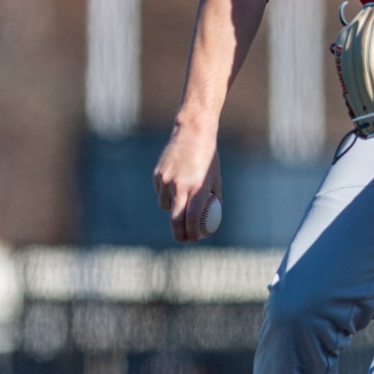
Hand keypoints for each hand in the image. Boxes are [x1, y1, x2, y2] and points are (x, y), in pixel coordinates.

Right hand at [153, 123, 220, 243]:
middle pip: (175, 219)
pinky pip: (160, 193)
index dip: (191, 233)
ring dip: (172, 209)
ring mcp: (166, 180)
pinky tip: (174, 184)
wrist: (192, 134)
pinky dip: (166, 194)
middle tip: (183, 239)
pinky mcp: (157, 175)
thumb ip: (213, 200)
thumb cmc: (208, 159)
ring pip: (165, 206)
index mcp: (197, 188)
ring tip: (181, 200)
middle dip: (178, 233)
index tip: (193, 239)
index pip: (192, 218)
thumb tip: (210, 221)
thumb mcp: (216, 180)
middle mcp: (180, 186)